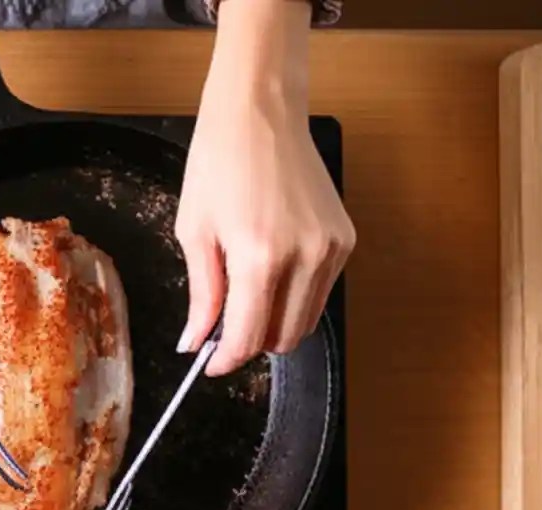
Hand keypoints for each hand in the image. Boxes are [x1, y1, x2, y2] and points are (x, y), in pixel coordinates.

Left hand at [175, 0, 354, 375]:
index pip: (249, 337)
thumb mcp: (195, 231)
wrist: (261, 112)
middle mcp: (305, 256)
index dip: (226, 360)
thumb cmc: (219, 163)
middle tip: (224, 327)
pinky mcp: (345, 240)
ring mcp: (332, 248)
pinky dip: (295, 297)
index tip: (210, 364)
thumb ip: (202, 295)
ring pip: (306, 321)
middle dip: (251, 343)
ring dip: (275, 322)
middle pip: (283, 338)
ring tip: (246, 293)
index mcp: (260, 255)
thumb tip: (195, 343)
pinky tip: (272, 270)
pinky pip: (321, 292)